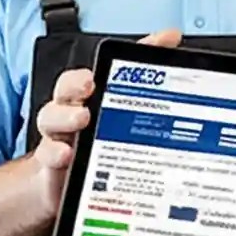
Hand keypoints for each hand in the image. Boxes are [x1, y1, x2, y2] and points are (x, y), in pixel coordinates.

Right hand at [33, 30, 182, 213]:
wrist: (72, 195)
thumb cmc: (102, 151)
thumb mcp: (135, 131)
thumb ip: (160, 106)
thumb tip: (189, 72)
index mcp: (100, 97)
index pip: (118, 66)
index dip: (141, 50)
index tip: (164, 40)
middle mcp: (78, 110)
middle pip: (70, 86)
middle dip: (78, 80)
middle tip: (91, 83)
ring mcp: (63, 135)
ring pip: (52, 116)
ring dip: (65, 114)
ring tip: (82, 118)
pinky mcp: (53, 163)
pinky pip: (47, 153)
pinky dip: (54, 152)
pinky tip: (67, 154)